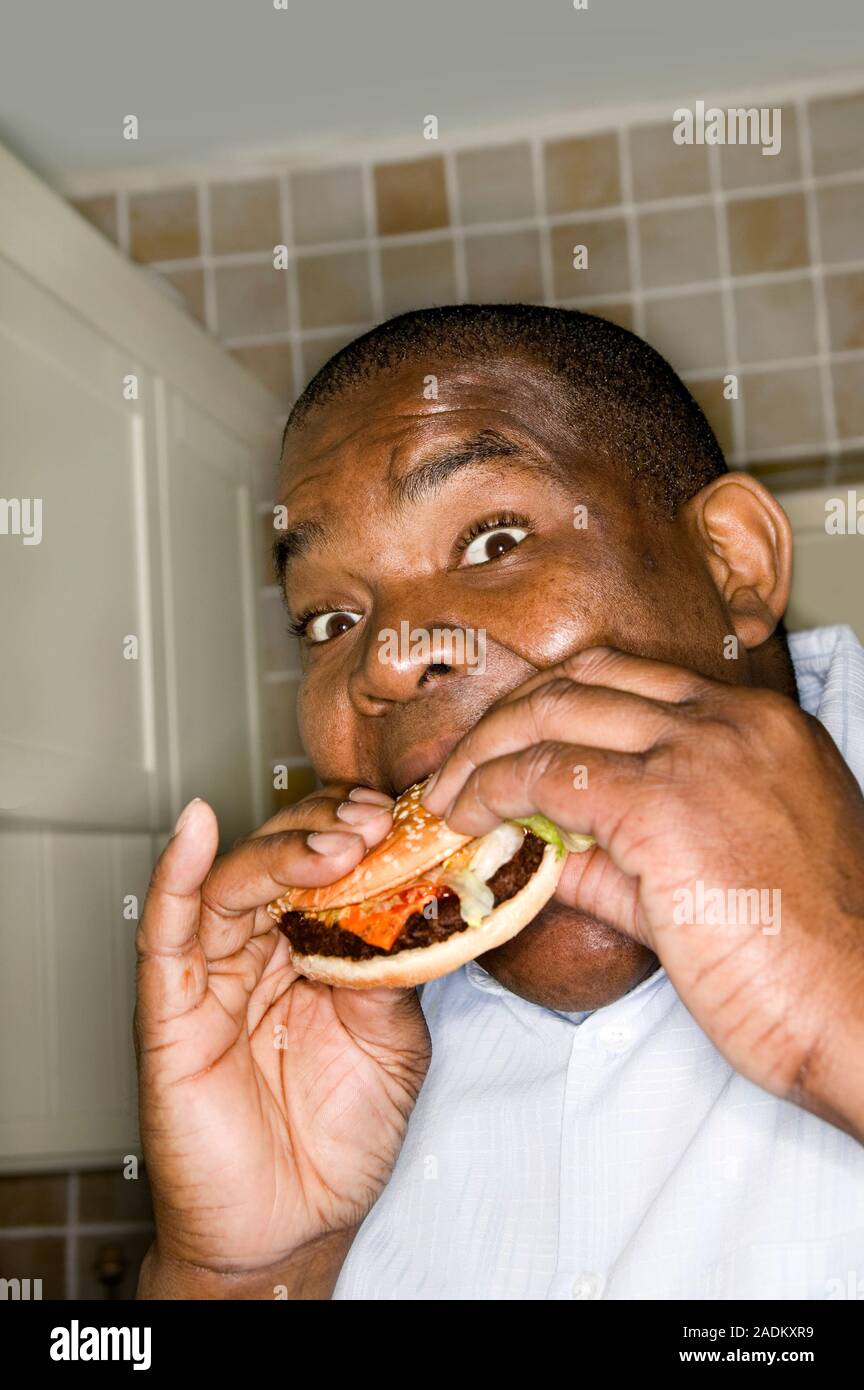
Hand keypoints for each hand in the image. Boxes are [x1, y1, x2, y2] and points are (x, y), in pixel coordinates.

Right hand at [135, 783, 430, 1290]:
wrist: (293, 1227)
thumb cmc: (338, 1139)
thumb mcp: (393, 1040)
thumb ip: (394, 968)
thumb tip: (422, 894)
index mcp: (311, 949)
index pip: (326, 865)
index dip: (358, 831)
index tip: (401, 816)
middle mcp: (259, 952)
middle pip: (279, 860)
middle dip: (325, 832)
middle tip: (371, 826)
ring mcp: (213, 977)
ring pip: (233, 886)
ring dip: (280, 852)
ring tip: (332, 844)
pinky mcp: (172, 1012)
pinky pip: (166, 936)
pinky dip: (176, 876)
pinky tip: (196, 831)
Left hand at [422, 647, 863, 1137]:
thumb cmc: (811, 963)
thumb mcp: (726, 877)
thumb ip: (629, 851)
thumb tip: (546, 844)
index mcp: (756, 727)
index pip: (626, 680)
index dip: (550, 711)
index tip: (505, 753)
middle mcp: (730, 721)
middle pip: (581, 679)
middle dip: (504, 720)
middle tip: (458, 771)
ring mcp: (699, 754)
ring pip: (554, 713)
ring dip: (484, 751)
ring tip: (447, 796)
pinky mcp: (664, 806)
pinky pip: (547, 776)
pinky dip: (492, 791)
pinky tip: (467, 819)